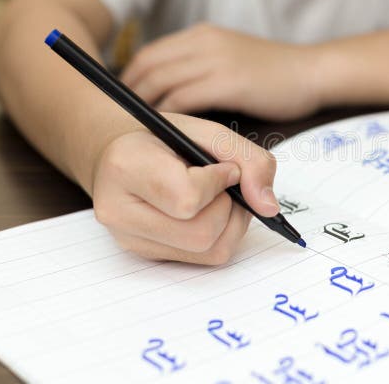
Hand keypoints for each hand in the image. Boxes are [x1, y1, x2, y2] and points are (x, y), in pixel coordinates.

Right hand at [91, 113, 279, 264]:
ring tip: (220, 197)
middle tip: (225, 183)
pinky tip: (210, 211)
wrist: (121, 154)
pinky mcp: (146, 255)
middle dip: (229, 207)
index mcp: (127, 167)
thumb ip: (248, 159)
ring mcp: (130, 239)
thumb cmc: (164, 139)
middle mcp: (120, 210)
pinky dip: (221, 234)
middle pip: (201, 233)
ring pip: (208, 250)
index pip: (187, 198)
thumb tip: (268, 207)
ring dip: (230, 222)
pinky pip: (204, 258)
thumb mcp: (208, 131)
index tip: (224, 167)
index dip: (218, 183)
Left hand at [120, 24, 320, 120]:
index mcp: (203, 35)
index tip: (124, 101)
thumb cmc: (276, 74)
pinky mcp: (229, 82)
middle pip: (149, 66)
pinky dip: (170, 115)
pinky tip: (168, 131)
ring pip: (161, 81)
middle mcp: (204, 42)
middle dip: (130, 94)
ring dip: (145, 107)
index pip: (152, 53)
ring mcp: (216, 60)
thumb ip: (205, 67)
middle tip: (120, 120)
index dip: (132, 78)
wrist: (312, 72)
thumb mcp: (233, 59)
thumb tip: (177, 90)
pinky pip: (184, 97)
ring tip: (138, 131)